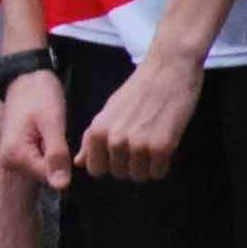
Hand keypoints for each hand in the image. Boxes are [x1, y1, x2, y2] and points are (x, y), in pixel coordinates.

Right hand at [0, 69, 69, 190]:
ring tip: (57, 131)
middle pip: (47, 175)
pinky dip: (51, 151)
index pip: (51, 178)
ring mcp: (11, 159)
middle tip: (63, 133)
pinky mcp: (17, 154)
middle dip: (61, 159)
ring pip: (46, 168)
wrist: (25, 78)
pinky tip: (52, 134)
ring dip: (57, 154)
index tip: (72, 142)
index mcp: (14, 157)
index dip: (67, 164)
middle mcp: (9, 163)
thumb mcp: (52, 123)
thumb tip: (62, 186)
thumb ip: (56, 155)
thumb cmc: (39, 96)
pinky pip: (41, 161)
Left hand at [74, 49, 199, 182]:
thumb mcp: (107, 112)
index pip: (95, 170)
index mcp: (97, 132)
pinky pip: (158, 173)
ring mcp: (138, 145)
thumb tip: (78, 163)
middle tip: (139, 147)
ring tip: (151, 147)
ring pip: (139, 177)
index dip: (108, 165)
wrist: (168, 70)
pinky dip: (162, 166)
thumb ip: (91, 139)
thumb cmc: (137, 90)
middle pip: (118, 175)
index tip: (118, 155)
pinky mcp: (163, 146)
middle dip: (129, 166)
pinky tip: (164, 148)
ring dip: (146, 168)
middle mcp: (114, 140)